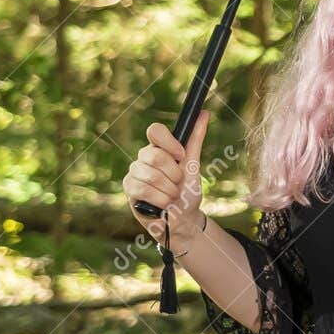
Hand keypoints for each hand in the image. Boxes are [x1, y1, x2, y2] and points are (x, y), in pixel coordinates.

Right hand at [122, 113, 209, 244]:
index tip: (181, 155)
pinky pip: (144, 189)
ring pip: (151, 174)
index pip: (155, 130)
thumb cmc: (187, 192)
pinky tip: (164, 204)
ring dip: (169, 190)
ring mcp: (134, 173)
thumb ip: (195, 139)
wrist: (183, 220)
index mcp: (160, 148)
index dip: (168, 141)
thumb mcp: (194, 165)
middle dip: (174, 173)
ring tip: (172, 196)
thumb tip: (203, 113)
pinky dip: (161, 199)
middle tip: (178, 183)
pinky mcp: (129, 189)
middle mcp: (144, 158)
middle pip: (155, 155)